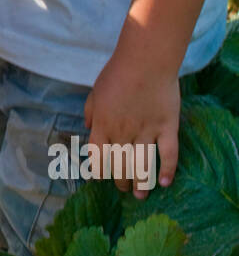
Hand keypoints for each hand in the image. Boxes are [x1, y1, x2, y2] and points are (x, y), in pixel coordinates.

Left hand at [84, 50, 179, 198]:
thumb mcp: (96, 91)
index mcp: (102, 126)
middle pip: (120, 167)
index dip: (100, 172)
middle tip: (124, 189)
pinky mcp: (167, 128)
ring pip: (141, 167)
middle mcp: (122, 134)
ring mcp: (146, 132)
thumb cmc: (118, 72)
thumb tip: (87, 125)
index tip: (103, 178)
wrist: (145, 60)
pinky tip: (164, 183)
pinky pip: (168, 155)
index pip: (98, 158)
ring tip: (141, 195)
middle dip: (120, 182)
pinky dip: (167, 171)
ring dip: (140, 185)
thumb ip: (90, 110)